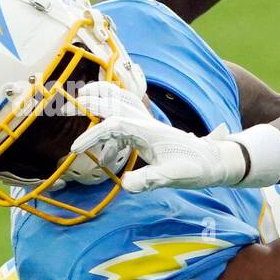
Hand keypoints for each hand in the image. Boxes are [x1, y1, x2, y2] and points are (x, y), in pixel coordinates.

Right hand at [71, 82, 246, 191]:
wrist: (215, 161)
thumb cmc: (196, 168)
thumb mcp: (173, 176)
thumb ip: (151, 179)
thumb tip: (126, 184)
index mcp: (148, 130)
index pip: (114, 124)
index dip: (93, 134)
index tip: (76, 149)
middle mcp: (147, 122)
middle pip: (115, 102)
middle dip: (91, 102)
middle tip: (65, 106)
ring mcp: (149, 124)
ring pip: (123, 100)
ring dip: (103, 95)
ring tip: (82, 95)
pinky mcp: (151, 130)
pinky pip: (129, 110)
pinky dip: (114, 107)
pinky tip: (106, 115)